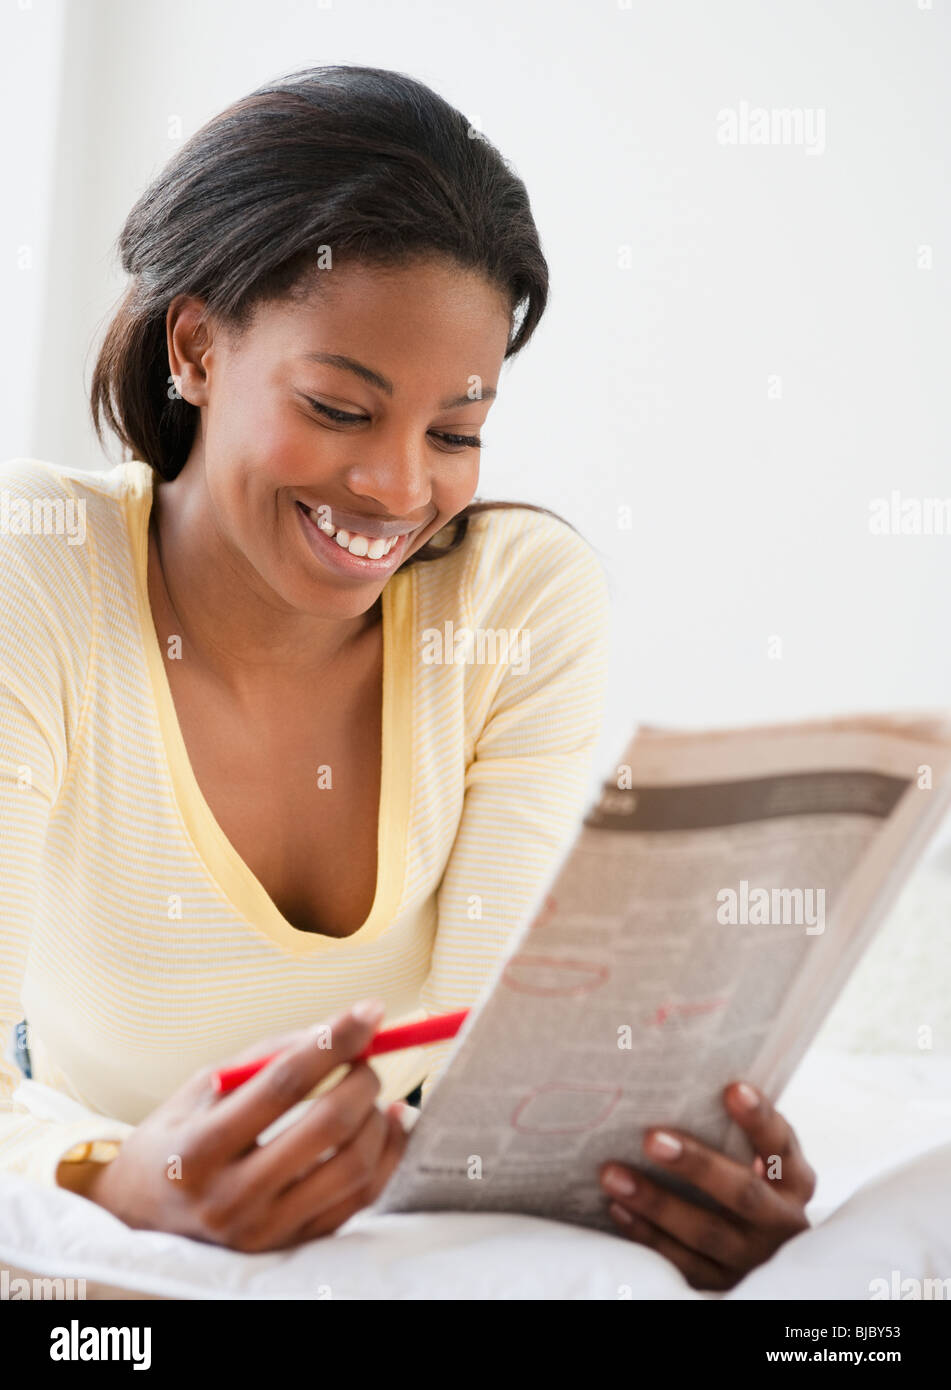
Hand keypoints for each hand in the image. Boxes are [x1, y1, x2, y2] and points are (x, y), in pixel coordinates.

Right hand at [70, 999, 409, 1251]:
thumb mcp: (206, 1084)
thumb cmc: (180, 1133)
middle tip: (366, 1058)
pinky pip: (362, 1198)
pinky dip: (385, 1154)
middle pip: (326, 1129)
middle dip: (362, 1080)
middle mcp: (230, 1199)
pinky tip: (385, 1122)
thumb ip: (271, 1056)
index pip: (283, 1084)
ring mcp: (264, 1231)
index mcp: (199, 1150)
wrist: (143, 1213)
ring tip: (369, 1092)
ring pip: (354, 1168)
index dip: (334, 1042)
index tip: (369, 1011)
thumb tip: (345, 1029)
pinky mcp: (292, 1246)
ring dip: (376, 1118)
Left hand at [598, 1081, 815, 1290]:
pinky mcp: (723, 1283)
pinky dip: (647, 1235)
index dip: (759, 1118)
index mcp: (794, 1179)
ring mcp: (753, 1259)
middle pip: (742, 1193)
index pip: (780, 1144)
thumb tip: (682, 1077)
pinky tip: (618, 1208)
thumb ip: (739, 1128)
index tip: (732, 1088)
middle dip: (697, 1165)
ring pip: (705, 1233)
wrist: (767, 1252)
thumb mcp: (762, 1158)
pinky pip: (683, 1263)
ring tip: (611, 1174)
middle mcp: (781, 1222)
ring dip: (655, 1202)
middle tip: (651, 1138)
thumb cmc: (752, 1181)